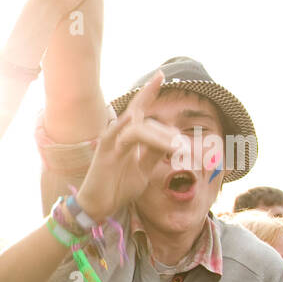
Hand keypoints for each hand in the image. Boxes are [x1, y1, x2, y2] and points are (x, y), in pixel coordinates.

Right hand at [75, 70, 177, 220]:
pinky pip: (113, 136)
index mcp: (129, 138)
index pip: (141, 109)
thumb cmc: (118, 187)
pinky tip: (131, 118)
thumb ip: (154, 153)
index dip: (149, 92)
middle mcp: (120, 136)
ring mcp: (111, 143)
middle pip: (145, 119)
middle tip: (183, 148)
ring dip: (159, 137)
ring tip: (176, 149)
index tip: (161, 74)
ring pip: (138, 128)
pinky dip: (121, 126)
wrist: (99, 206)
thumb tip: (172, 141)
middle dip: (166, 132)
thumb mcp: (143, 170)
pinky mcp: (104, 154)